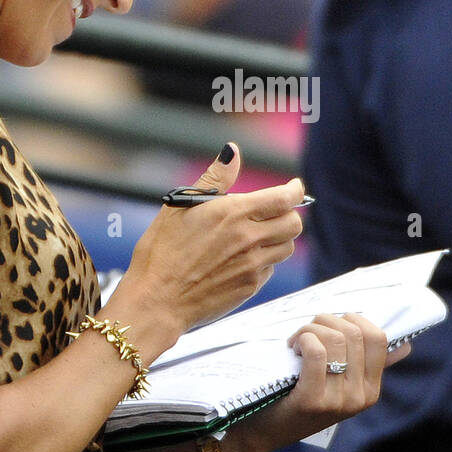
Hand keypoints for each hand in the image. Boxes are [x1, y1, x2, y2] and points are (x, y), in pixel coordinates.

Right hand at [110, 143, 305, 336]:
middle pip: (294, 223)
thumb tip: (232, 152)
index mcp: (233, 213)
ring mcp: (252, 265)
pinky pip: (270, 269)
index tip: (294, 187)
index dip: (296, 190)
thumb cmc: (162, 252)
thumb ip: (214, 178)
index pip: (285, 198)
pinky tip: (242, 259)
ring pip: (287, 247)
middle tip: (274, 213)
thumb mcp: (181, 206)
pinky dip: (264, 261)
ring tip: (257, 235)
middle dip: (289, 214)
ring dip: (279, 238)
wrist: (156, 300)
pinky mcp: (250, 287)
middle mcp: (249, 238)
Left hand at [220, 312, 411, 451]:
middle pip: (354, 333)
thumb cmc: (298, 399)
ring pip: (334, 339)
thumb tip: (405, 346)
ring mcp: (339, 401)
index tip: (332, 325)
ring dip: (310, 329)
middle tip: (307, 332)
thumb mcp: (337, 385)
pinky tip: (293, 347)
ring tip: (297, 341)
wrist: (263, 432)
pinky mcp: (314, 400)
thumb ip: (365, 365)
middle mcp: (360, 397)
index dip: (354, 319)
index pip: (379, 338)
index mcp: (371, 390)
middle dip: (326, 321)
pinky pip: (316, 352)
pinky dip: (303, 340)